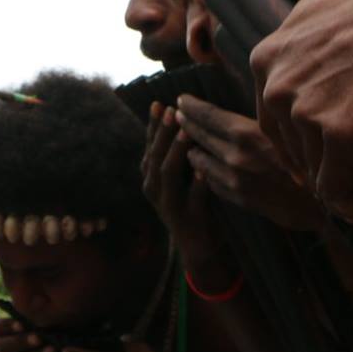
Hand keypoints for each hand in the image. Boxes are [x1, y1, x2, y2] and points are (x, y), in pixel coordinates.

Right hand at [0, 317, 71, 351]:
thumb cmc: (60, 334)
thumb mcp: (52, 322)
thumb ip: (42, 318)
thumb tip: (38, 317)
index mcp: (9, 333)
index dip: (6, 326)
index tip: (22, 324)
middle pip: (4, 347)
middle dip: (21, 342)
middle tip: (38, 338)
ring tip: (53, 350)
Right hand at [141, 103, 224, 252]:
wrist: (199, 247)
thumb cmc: (191, 203)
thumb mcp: (179, 177)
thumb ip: (177, 153)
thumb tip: (183, 117)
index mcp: (151, 176)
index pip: (149, 145)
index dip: (153, 126)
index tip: (159, 104)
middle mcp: (154, 189)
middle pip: (155, 156)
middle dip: (163, 133)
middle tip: (173, 112)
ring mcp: (168, 205)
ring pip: (167, 175)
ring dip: (176, 153)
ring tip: (187, 134)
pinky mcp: (187, 220)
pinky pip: (191, 199)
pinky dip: (196, 185)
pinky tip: (203, 170)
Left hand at [169, 95, 319, 229]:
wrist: (326, 201)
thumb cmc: (311, 158)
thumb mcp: (284, 130)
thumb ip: (257, 121)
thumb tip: (238, 109)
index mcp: (247, 133)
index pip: (208, 115)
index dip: (192, 107)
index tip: (181, 100)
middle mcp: (236, 156)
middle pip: (200, 135)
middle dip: (186, 123)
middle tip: (176, 115)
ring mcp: (235, 179)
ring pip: (201, 160)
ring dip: (192, 149)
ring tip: (187, 142)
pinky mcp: (239, 198)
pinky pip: (212, 181)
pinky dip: (205, 172)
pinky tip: (203, 167)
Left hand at [249, 0, 352, 215]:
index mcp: (265, 58)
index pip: (271, 116)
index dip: (300, 131)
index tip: (329, 136)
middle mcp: (275, 87)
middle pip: (288, 146)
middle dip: (314, 159)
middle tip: (346, 164)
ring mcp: (305, 114)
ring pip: (311, 169)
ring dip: (333, 182)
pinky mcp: (339, 138)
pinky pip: (334, 187)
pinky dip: (348, 201)